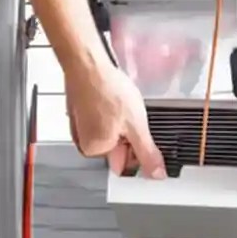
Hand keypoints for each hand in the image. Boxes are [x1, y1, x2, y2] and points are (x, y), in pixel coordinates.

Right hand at [64, 55, 165, 177]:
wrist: (88, 62)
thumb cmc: (107, 89)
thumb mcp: (137, 127)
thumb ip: (147, 154)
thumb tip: (156, 175)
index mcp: (95, 149)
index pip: (124, 165)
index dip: (139, 153)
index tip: (147, 140)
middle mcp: (84, 141)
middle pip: (117, 149)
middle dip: (130, 137)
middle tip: (134, 117)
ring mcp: (80, 125)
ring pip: (111, 132)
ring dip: (122, 123)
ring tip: (123, 105)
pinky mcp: (80, 111)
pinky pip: (102, 119)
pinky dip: (111, 112)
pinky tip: (115, 99)